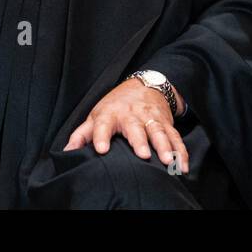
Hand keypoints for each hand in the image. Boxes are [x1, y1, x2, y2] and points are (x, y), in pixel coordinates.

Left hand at [63, 78, 188, 173]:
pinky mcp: (167, 124)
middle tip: (143, 154)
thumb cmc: (116, 105)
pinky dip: (181, 152)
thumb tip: (68, 151)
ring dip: (165, 147)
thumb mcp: (96, 115)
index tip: (100, 149)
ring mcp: (152, 119)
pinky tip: (182, 166)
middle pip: (136, 128)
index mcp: (111, 114)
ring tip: (167, 161)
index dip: (100, 136)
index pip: (103, 125)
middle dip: (140, 141)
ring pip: (159, 133)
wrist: (145, 85)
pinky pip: (176, 138)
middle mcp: (132, 115)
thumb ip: (82, 134)